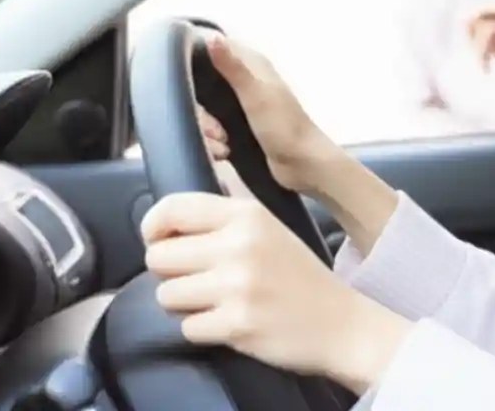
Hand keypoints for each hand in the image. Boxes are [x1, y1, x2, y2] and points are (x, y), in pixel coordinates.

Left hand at [142, 193, 411, 393]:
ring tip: (217, 302)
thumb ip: (236, 197)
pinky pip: (187, 329)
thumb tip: (214, 164)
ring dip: (185, 305)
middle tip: (200, 279)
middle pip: (158, 257)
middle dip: (171, 273)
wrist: (340, 324)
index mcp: (246, 215)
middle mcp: (240, 245)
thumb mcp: (272, 225)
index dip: (153, 228)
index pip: (171, 209)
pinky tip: (230, 322)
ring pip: (165, 295)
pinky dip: (203, 331)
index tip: (159, 241)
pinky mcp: (237, 324)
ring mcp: (238, 286)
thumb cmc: (300, 275)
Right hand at [201, 35, 348, 195]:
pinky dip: (214, 141)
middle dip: (203, 112)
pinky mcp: (239, 128)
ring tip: (221, 145)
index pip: (216, 49)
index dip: (198, 65)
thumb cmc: (283, 127)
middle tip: (215, 131)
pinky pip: (214, 129)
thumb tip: (211, 36)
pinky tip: (223, 153)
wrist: (303, 166)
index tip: (193, 88)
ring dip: (208, 130)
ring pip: (207, 110)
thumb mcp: (256, 95)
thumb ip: (233, 67)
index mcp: (253, 65)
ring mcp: (242, 105)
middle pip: (204, 85)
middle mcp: (247, 80)